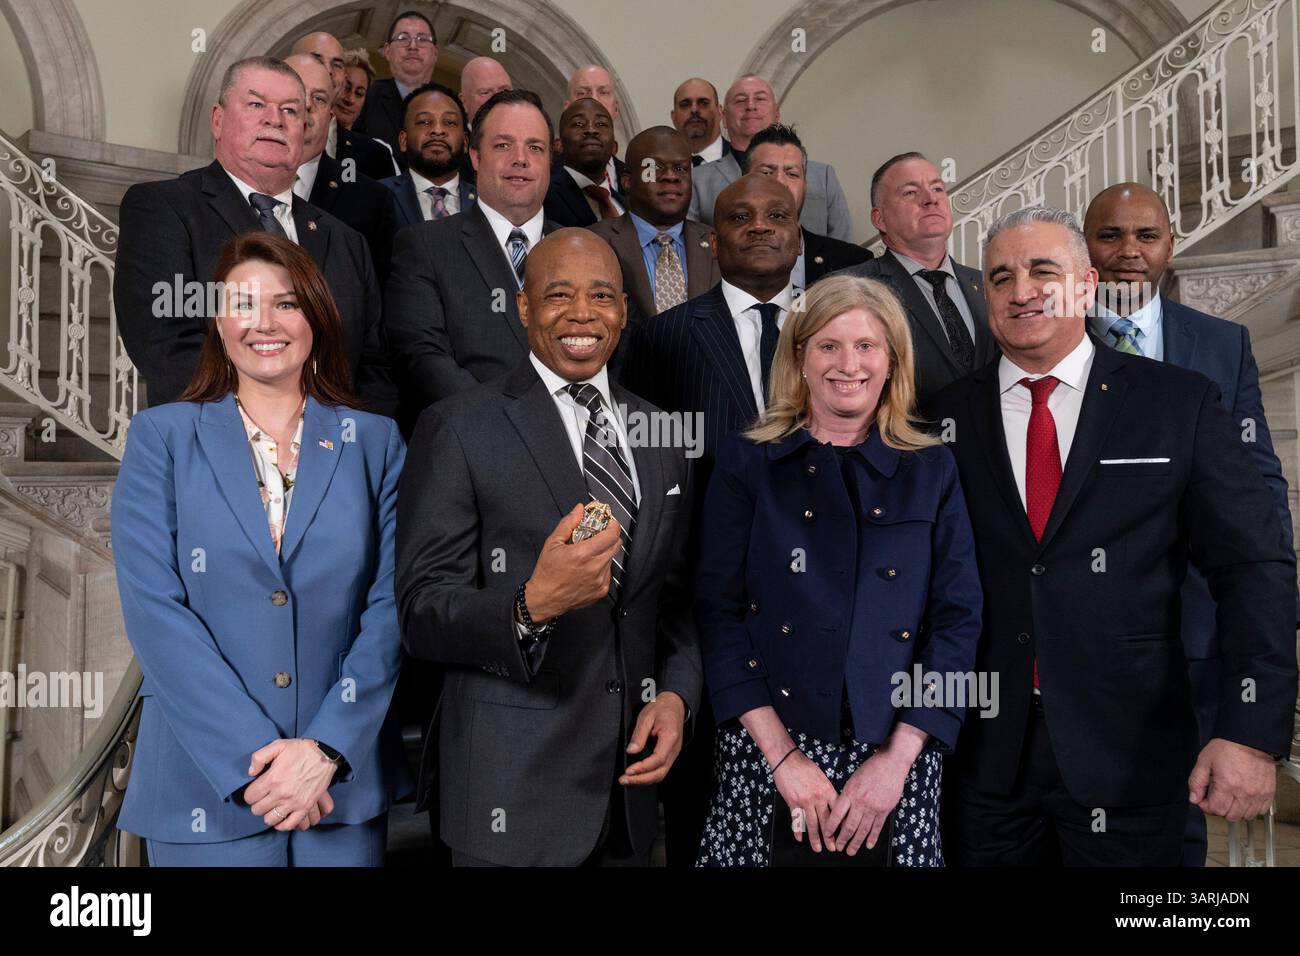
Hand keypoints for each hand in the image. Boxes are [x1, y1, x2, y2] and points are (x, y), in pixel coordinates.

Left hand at [245, 739, 338, 830]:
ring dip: (268, 814)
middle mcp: (281, 793)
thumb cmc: (300, 750)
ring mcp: (294, 802)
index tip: (256, 790)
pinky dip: (282, 824)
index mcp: (272, 779)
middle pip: (257, 810)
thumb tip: (250, 772)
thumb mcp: (277, 745)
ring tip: (272, 806)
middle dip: (258, 804)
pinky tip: (281, 817)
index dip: (250, 794)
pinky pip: (289, 824)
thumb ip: (259, 757)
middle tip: (264, 797)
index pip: (250, 797)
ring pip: (270, 819)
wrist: (324, 754)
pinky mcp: (305, 807)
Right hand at [522, 504, 622, 621]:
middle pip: (616, 545)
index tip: (608, 522)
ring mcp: (600, 581)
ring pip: (612, 558)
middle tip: (598, 536)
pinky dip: (601, 567)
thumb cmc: (547, 572)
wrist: (545, 599)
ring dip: (604, 553)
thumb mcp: (552, 543)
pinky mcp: (601, 590)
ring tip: (588, 555)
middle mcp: (594, 568)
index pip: (611, 535)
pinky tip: (588, 568)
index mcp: (582, 554)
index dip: (612, 525)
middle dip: (609, 537)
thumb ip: (568, 524)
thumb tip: (580, 509)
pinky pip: (608, 572)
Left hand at [620, 691, 685, 785]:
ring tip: (628, 780)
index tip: (628, 770)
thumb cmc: (661, 708)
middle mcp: (674, 749)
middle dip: (641, 779)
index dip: (643, 767)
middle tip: (624, 780)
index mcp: (670, 737)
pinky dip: (648, 776)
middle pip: (660, 772)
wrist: (674, 704)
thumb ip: (639, 734)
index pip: (658, 759)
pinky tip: (637, 776)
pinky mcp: (670, 755)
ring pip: (661, 774)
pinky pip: (661, 770)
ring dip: (644, 780)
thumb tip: (631, 751)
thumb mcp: (646, 716)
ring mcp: (673, 753)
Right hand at [772, 750, 838, 852]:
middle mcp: (818, 797)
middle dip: (830, 837)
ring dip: (815, 838)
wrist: (788, 759)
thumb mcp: (822, 777)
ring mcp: (805, 800)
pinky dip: (798, 830)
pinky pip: (796, 819)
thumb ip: (827, 792)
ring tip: (818, 848)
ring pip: (812, 823)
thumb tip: (833, 805)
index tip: (843, 834)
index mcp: (827, 790)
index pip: (837, 811)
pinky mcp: (793, 801)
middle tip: (833, 847)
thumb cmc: (805, 766)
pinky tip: (800, 838)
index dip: (840, 825)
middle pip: (826, 821)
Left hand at [826, 750, 909, 854]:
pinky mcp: (885, 810)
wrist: (891, 763)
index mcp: (850, 793)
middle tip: (838, 848)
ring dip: (856, 842)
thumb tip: (840, 811)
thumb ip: (847, 796)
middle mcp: (861, 802)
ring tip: (850, 851)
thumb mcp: (853, 779)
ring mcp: (874, 807)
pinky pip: (877, 827)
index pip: (837, 814)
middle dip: (842, 839)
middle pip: (849, 825)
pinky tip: (868, 845)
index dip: (831, 826)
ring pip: (863, 830)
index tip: (826, 834)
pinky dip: (872, 837)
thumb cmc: (870, 769)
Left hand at [1188, 738, 1275, 821]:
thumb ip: (1196, 781)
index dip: (1206, 807)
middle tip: (1216, 799)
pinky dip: (1252, 809)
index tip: (1204, 800)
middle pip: (1231, 816)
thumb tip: (1194, 798)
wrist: (1249, 739)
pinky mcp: (1268, 792)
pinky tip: (1244, 800)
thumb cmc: (1228, 747)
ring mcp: (1258, 793)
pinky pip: (1261, 810)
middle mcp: (1244, 792)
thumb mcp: (1205, 761)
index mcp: (1227, 785)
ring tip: (1230, 800)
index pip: (1216, 810)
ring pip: (1246, 816)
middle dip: (1220, 810)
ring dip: (1236, 811)